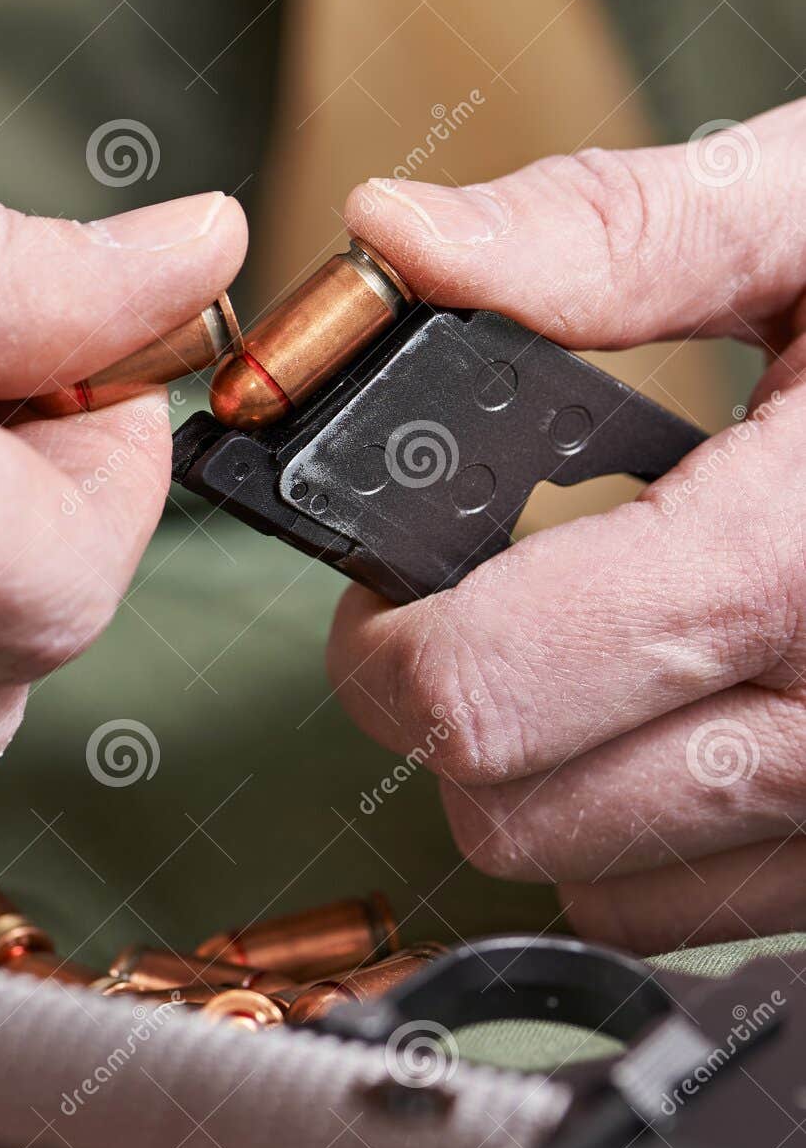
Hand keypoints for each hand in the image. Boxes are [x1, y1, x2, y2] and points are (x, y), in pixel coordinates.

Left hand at [329, 104, 805, 951]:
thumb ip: (613, 235)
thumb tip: (403, 239)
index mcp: (797, 560)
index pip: (488, 691)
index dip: (387, 647)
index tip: (384, 594)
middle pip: (513, 812)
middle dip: (449, 716)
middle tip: (468, 617)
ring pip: (593, 885)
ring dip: (545, 782)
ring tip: (586, 658)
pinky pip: (696, 912)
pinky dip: (648, 837)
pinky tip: (683, 717)